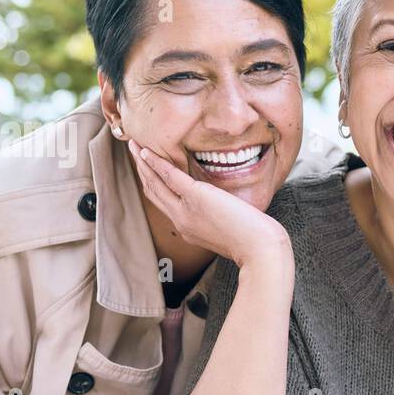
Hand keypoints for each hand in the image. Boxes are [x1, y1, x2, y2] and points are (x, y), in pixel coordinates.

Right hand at [130, 139, 291, 270]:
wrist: (260, 249)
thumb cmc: (254, 240)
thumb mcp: (228, 230)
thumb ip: (217, 218)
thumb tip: (222, 206)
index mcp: (188, 229)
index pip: (164, 203)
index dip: (153, 184)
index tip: (147, 169)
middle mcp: (181, 222)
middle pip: (153, 192)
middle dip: (141, 170)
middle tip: (133, 151)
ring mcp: (185, 211)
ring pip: (155, 183)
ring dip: (142, 163)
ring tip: (133, 145)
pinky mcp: (195, 197)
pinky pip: (169, 176)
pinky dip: (156, 163)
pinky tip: (146, 151)